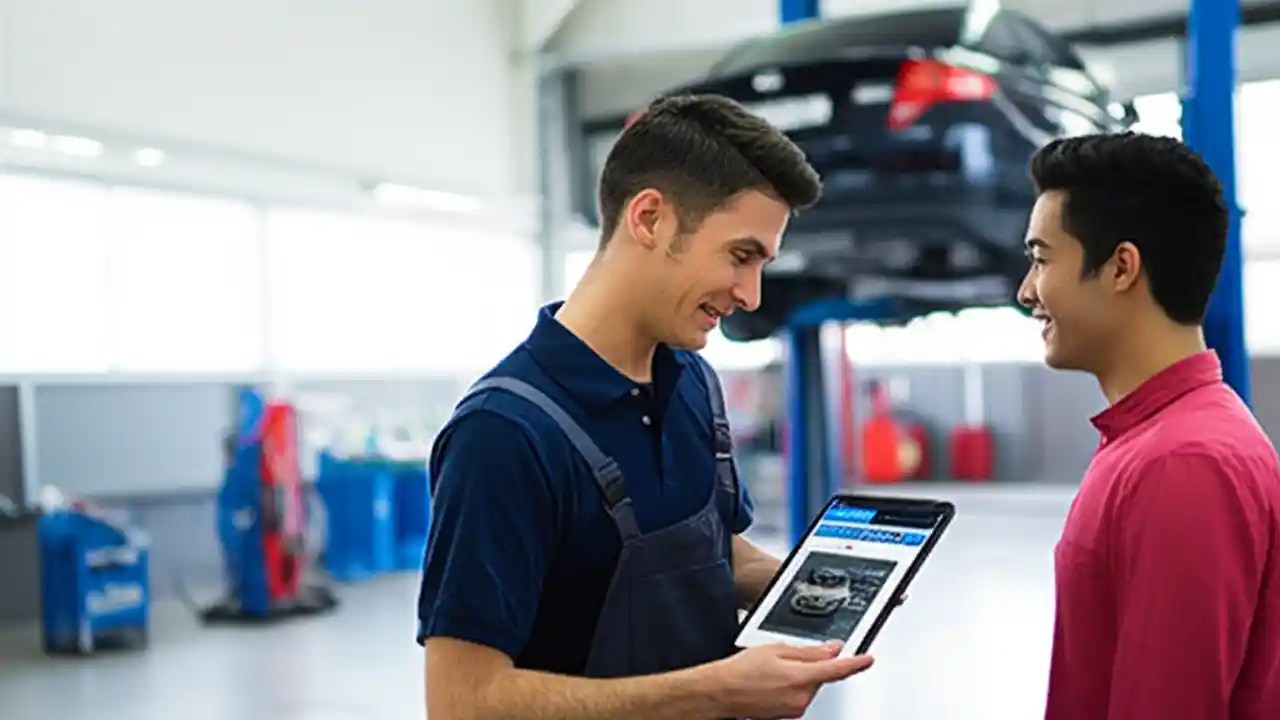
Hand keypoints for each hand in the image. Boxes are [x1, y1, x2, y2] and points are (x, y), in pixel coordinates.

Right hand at [701, 640, 873, 719]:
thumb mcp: (776, 650)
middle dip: (813, 664)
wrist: (722, 692)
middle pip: (821, 676)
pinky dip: (792, 685)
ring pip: (810, 686)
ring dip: (800, 675)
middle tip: (788, 657)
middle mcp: (801, 697)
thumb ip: (809, 651)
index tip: (868, 659)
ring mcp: (795, 709)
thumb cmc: (742, 671)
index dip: (856, 663)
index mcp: (800, 678)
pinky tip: (773, 681)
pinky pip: (799, 695)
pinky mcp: (789, 714)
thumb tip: (833, 649)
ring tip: (773, 670)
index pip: (838, 670)